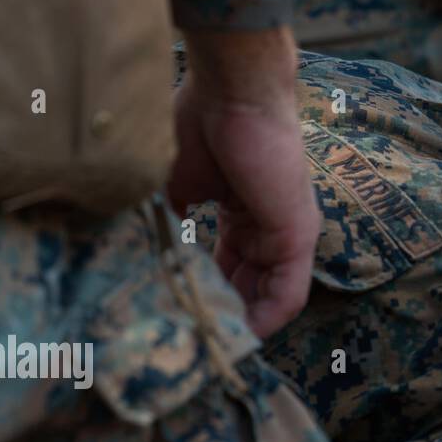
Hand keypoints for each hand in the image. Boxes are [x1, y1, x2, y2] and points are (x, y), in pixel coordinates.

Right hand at [167, 29, 319, 337]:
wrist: (231, 92)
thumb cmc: (201, 124)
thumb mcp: (177, 184)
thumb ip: (170, 219)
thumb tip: (144, 250)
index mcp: (245, 215)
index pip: (229, 270)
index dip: (207, 296)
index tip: (179, 318)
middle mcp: (271, 227)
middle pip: (250, 289)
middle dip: (223, 318)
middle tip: (191, 343)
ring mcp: (288, 232)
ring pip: (269, 298)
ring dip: (240, 326)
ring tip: (208, 348)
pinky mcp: (297, 234)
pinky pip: (288, 293)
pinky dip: (265, 319)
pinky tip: (238, 337)